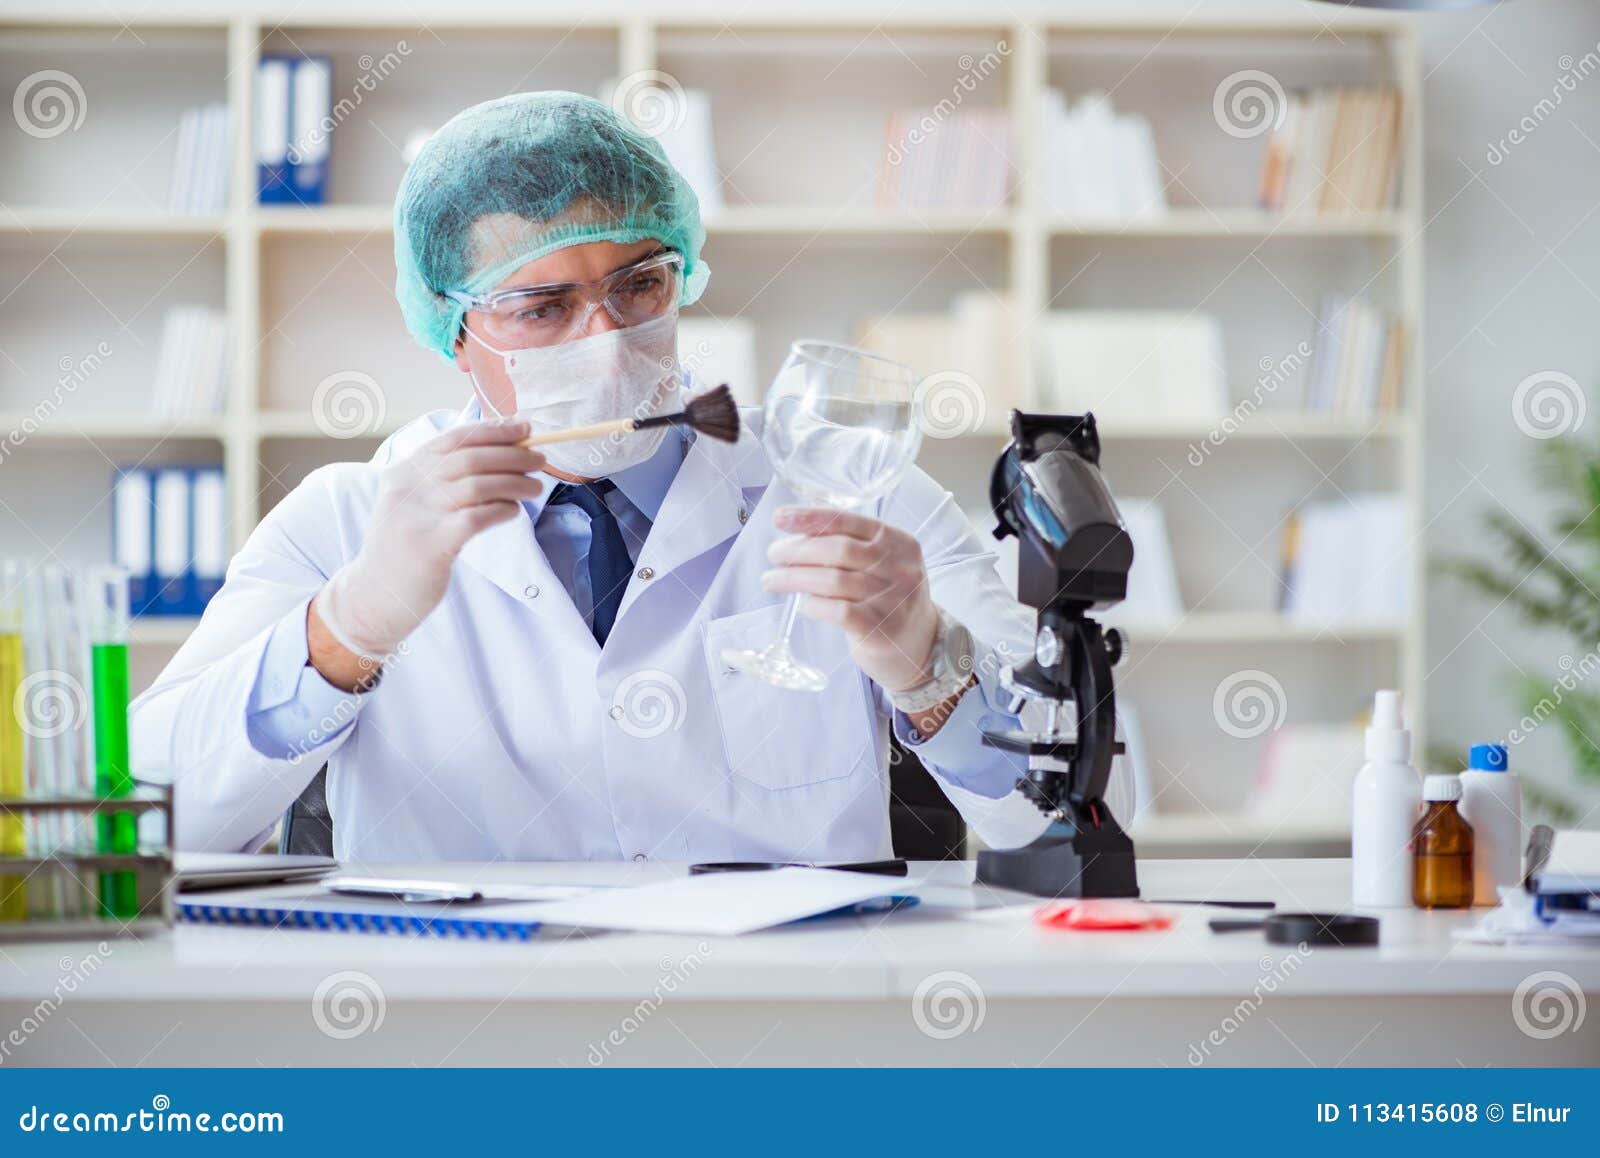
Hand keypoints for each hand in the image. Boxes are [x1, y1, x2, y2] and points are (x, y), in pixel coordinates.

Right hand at [313, 419, 543, 672]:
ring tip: (534, 488)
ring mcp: (419, 516)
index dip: (493, 430)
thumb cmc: (404, 547)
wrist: (374, 595)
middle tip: (539, 460)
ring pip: (479, 485)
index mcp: (404, 472)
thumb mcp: (412, 503)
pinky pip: (478, 517)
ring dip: (515, 483)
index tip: (523, 428)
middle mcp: (409, 488)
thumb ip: (442, 479)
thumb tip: (499, 453)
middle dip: (512, 454)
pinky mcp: (433, 545)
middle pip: (471, 457)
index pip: (454, 438)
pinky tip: (513, 512)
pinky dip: (502, 510)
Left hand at [762, 506, 940, 693]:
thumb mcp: (883, 565)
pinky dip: (813, 605)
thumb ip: (851, 548)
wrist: (920, 646)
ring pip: (832, 580)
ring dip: (794, 578)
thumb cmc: (889, 600)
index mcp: (899, 542)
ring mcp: (893, 598)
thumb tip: (796, 538)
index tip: (779, 518)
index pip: (849, 521)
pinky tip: (804, 605)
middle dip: (797, 550)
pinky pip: (837, 610)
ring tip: (771, 580)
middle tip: (773, 554)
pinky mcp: (881, 628)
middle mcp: (900, 567)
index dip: (810, 517)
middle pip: (838, 549)